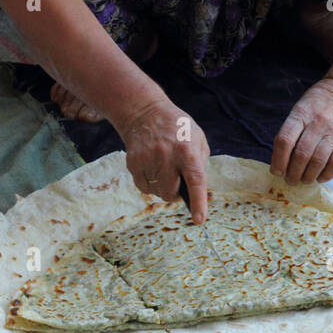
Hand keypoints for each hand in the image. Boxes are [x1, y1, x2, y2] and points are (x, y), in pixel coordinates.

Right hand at [116, 100, 210, 221]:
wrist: (144, 111)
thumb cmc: (176, 127)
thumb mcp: (197, 137)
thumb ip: (199, 163)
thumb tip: (197, 190)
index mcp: (187, 149)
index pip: (195, 180)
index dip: (198, 202)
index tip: (199, 220)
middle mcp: (167, 155)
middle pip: (170, 193)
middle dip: (175, 192)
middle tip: (176, 179)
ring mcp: (147, 159)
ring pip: (156, 192)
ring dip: (162, 186)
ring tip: (163, 167)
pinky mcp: (133, 163)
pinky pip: (144, 187)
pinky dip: (149, 183)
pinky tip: (151, 166)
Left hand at [271, 78, 332, 184]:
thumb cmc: (318, 102)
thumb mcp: (300, 108)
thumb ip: (291, 131)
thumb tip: (281, 160)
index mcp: (301, 113)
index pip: (285, 140)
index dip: (278, 160)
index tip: (276, 171)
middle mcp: (318, 122)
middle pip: (301, 154)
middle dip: (292, 173)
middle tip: (289, 180)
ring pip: (318, 161)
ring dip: (308, 177)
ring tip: (303, 180)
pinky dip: (326, 175)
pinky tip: (319, 178)